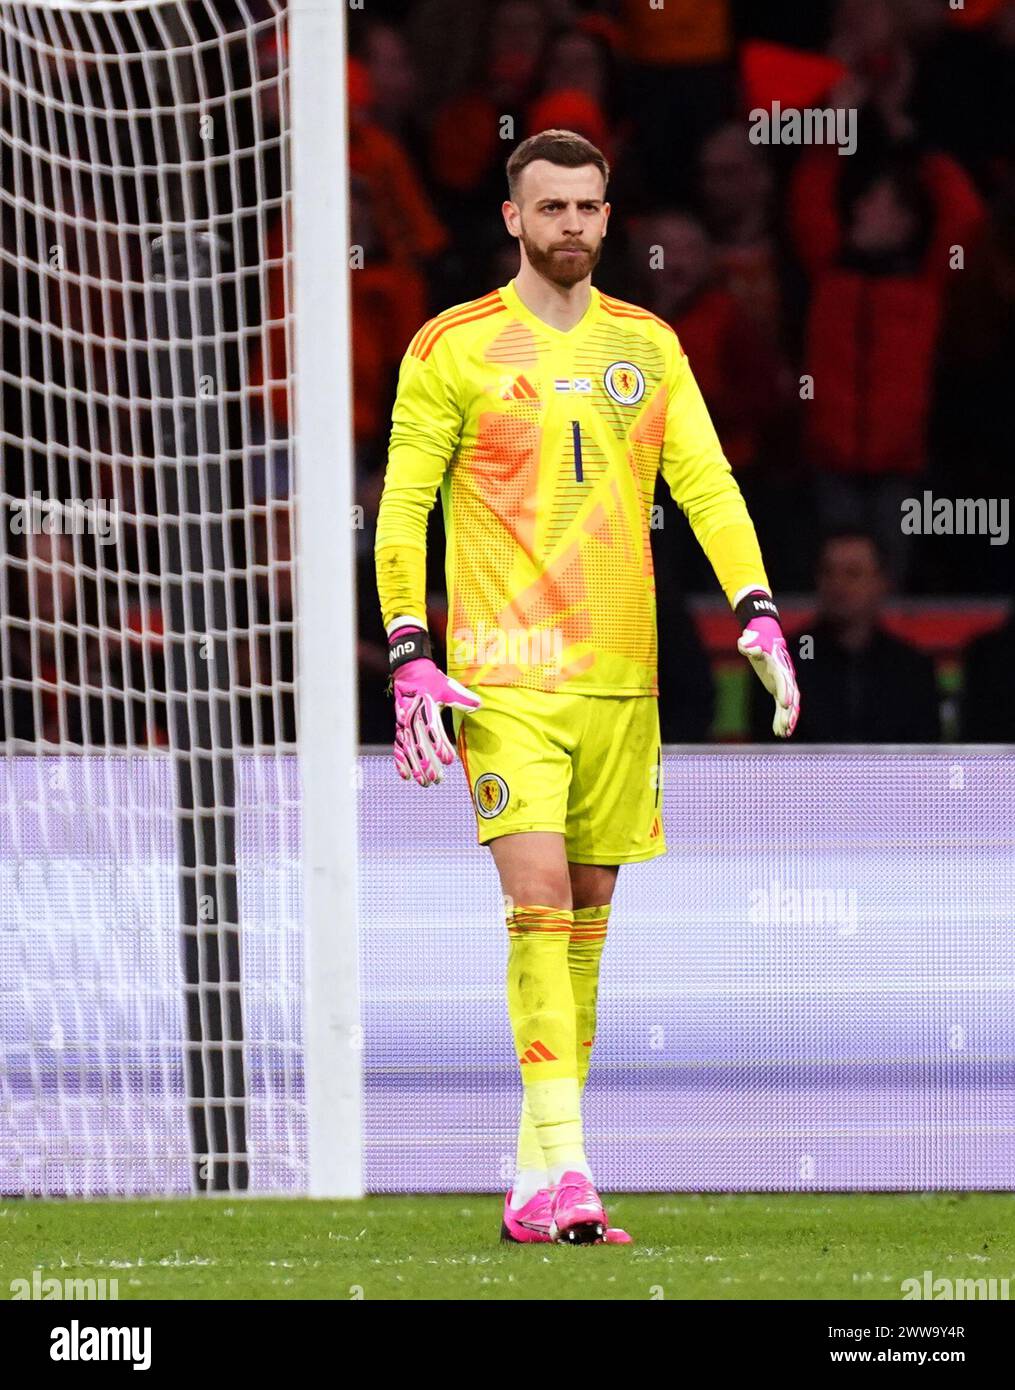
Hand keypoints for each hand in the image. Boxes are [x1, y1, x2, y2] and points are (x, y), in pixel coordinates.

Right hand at [389, 627, 480, 785]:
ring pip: (408, 749)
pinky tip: (405, 776)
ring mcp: (403, 724)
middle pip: (419, 744)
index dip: (440, 745)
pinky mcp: (399, 728)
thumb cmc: (431, 681)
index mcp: (425, 707)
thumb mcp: (447, 686)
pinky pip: (398, 747)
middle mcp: (412, 717)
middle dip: (427, 763)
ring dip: (415, 767)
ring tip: (424, 783)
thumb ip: (462, 698)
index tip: (449, 760)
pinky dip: (400, 762)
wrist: (408, 672)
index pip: (433, 729)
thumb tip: (479, 705)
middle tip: (437, 779)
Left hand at [735, 595, 799, 738]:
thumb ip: (747, 644)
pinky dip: (782, 718)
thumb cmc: (756, 640)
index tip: (785, 704)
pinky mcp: (779, 689)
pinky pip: (782, 707)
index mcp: (778, 665)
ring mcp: (784, 683)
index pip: (784, 681)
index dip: (785, 692)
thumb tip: (749, 647)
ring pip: (790, 704)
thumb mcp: (749, 640)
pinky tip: (780, 732)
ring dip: (787, 719)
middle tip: (786, 726)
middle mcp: (785, 676)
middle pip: (791, 696)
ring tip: (784, 733)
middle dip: (789, 712)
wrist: (766, 638)